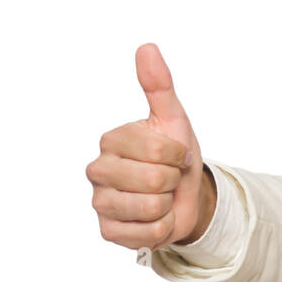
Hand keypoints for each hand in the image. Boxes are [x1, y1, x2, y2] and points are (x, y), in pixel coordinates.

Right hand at [87, 43, 208, 250]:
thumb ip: (159, 86)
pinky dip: (163, 227)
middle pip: (155, 181)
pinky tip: (155, 217)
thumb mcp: (174, 120)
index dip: (179, 156)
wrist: (184, 196)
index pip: (161, 152)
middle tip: (167, 177)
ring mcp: (100, 202)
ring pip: (152, 208)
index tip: (174, 155)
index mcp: (111, 140)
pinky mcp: (107, 231)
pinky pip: (149, 234)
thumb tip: (147, 48)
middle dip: (173, 181)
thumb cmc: (175, 155)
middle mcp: (97, 170)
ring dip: (169, 205)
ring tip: (161, 197)